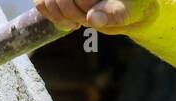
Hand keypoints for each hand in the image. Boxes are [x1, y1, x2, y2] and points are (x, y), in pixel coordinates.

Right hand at [32, 0, 159, 34]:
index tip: (94, 14)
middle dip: (69, 10)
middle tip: (84, 21)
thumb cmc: (134, 7)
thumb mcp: (130, 11)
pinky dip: (49, 14)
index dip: (83, 2)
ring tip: (77, 23)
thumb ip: (114, 14)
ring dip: (59, 15)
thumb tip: (92, 18)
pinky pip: (40, 0)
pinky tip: (67, 23)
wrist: (128, 9)